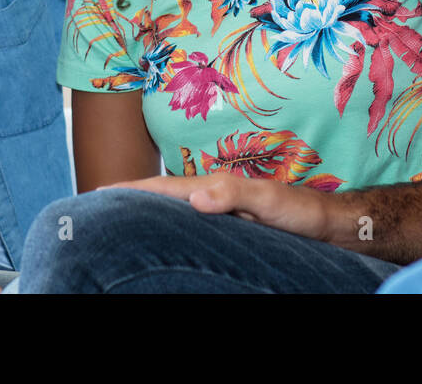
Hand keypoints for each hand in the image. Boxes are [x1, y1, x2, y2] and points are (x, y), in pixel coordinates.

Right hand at [108, 173, 331, 242]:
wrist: (325, 224)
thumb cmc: (299, 210)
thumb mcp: (267, 200)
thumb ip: (233, 193)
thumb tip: (193, 198)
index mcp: (214, 187)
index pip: (165, 187)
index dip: (133, 189)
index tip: (101, 191)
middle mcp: (212, 196)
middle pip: (163, 196)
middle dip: (130, 196)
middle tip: (96, 203)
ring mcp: (219, 210)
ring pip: (173, 210)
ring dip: (146, 210)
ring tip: (116, 217)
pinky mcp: (228, 226)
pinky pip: (188, 224)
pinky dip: (168, 224)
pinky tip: (160, 234)